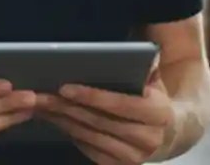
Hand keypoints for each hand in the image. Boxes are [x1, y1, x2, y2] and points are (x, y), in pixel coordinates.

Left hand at [36, 57, 174, 163]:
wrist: (166, 135)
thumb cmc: (152, 100)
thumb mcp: (155, 81)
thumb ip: (145, 67)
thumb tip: (134, 55)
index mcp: (159, 113)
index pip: (119, 104)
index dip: (91, 96)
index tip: (65, 88)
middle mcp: (148, 139)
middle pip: (99, 121)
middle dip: (68, 107)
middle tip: (43, 95)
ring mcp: (134, 157)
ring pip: (90, 137)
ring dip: (63, 121)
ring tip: (44, 106)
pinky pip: (89, 150)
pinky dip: (71, 134)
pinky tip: (57, 120)